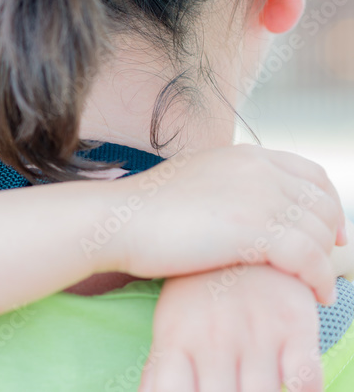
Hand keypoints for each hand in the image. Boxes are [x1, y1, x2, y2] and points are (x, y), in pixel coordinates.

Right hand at [104, 145, 343, 304]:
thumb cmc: (146, 209)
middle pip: (322, 203)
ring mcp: (259, 197)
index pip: (311, 174)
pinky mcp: (256, 231)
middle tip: (328, 263)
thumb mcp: (194, 178)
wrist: (119, 220)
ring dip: (327, 262)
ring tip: (319, 286)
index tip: (330, 231)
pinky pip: (310, 258)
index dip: (328, 204)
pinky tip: (316, 295)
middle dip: (332, 236)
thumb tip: (244, 200)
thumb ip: (227, 182)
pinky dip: (320, 280)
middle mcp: (259, 169)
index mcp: (245, 155)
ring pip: (320, 232)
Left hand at [140, 265, 321, 391]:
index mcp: (177, 341)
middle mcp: (214, 340)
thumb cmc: (199, 295)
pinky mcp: (295, 326)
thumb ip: (160, 368)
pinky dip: (300, 389)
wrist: (244, 243)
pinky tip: (289, 384)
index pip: (168, 391)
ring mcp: (254, 332)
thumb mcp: (170, 326)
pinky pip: (304, 378)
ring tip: (250, 385)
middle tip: (224, 388)